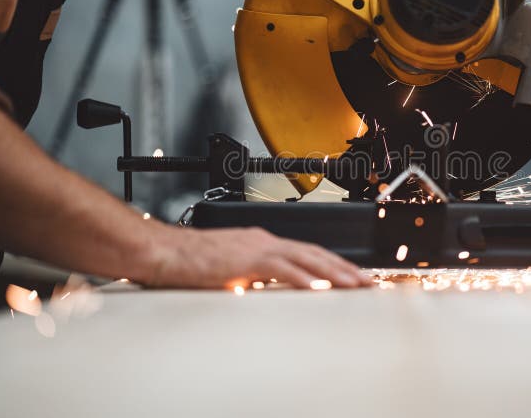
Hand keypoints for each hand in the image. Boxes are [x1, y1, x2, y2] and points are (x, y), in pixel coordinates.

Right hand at [148, 226, 370, 289]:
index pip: (308, 253)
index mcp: (263, 242)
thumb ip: (255, 277)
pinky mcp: (245, 259)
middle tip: (368, 283)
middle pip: (315, 253)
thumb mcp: (232, 270)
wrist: (163, 251)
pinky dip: (302, 277)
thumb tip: (274, 290)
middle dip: (345, 268)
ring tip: (355, 285)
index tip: (352, 277)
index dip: (333, 265)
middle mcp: (265, 240)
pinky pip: (281, 269)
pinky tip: (318, 287)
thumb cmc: (190, 262)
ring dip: (334, 272)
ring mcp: (257, 247)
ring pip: (306, 258)